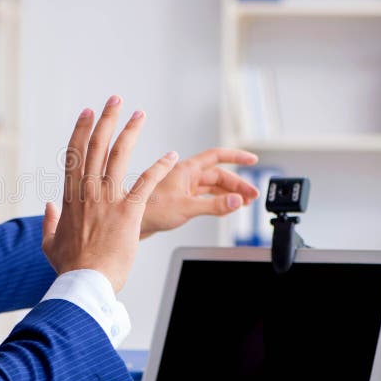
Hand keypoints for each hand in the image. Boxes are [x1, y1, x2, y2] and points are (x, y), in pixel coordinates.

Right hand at [41, 96, 177, 293]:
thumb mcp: (49, 244)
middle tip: (114, 100)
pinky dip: (160, 166)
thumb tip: (48, 207)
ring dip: (130, 132)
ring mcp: (108, 199)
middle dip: (106, 119)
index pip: (74, 155)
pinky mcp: (129, 211)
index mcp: (70, 197)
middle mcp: (87, 192)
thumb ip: (48, 222)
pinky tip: (171, 155)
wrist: (85, 282)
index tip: (87, 113)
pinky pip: (147, 182)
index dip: (81, 131)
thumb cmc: (69, 267)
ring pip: (119, 156)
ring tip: (140, 115)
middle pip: (96, 146)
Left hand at [139, 147, 259, 237]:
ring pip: (210, 187)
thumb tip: (236, 200)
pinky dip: (216, 201)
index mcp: (185, 170)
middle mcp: (184, 176)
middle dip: (236, 184)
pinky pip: (203, 197)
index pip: (216, 156)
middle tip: (252, 196)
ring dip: (228, 193)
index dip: (236, 156)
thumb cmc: (149, 211)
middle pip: (217, 175)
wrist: (128, 224)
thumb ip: (213, 205)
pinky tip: (224, 207)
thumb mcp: (186, 208)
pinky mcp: (178, 200)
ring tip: (243, 203)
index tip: (252, 159)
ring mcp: (181, 188)